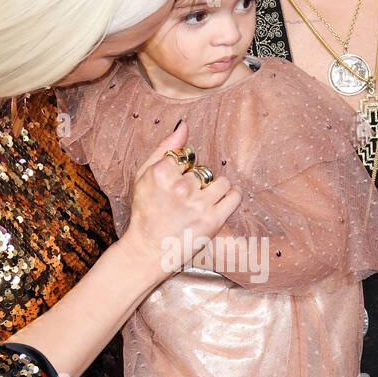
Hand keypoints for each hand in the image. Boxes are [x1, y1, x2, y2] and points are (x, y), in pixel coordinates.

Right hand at [123, 121, 241, 276]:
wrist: (147, 250)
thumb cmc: (145, 213)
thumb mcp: (143, 176)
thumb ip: (164, 148)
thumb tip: (184, 126)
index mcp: (162, 172)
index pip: (188, 157)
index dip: (183, 170)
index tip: (176, 184)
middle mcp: (181, 186)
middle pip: (204, 170)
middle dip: (198, 182)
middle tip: (186, 199)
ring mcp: (199, 204)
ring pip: (221, 181)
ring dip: (215, 189)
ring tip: (203, 202)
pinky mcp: (213, 220)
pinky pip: (234, 197)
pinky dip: (231, 197)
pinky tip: (220, 202)